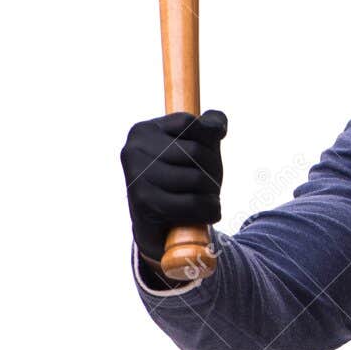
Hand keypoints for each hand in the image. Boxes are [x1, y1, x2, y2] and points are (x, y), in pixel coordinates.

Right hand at [121, 110, 227, 263]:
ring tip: (206, 198)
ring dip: (212, 192)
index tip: (205, 155)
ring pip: (196, 178)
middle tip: (210, 183)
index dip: (208, 140)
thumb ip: (210, 126)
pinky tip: (209, 212)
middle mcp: (133, 150)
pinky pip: (192, 203)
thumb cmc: (182, 179)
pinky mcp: (144, 203)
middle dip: (213, 169)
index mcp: (143, 131)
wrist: (160, 226)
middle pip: (195, 151)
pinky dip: (210, 209)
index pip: (189, 123)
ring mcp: (136, 177)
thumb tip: (217, 125)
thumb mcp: (199, 147)